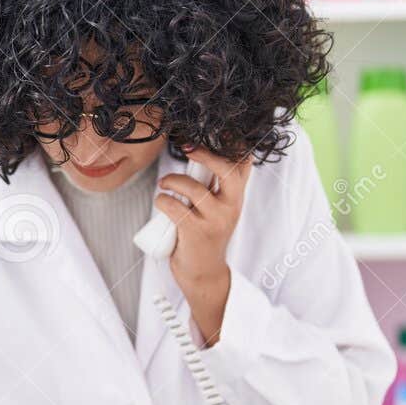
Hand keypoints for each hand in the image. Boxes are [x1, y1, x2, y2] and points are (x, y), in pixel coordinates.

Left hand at [154, 148, 251, 345]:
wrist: (203, 273)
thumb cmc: (205, 236)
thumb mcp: (217, 208)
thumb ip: (214, 185)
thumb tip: (197, 152)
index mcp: (236, 196)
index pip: (244, 163)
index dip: (235, 143)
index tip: (218, 131)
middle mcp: (231, 206)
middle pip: (227, 169)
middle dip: (205, 154)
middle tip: (187, 148)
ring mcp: (215, 220)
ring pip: (193, 189)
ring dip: (172, 181)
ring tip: (164, 184)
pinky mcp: (196, 232)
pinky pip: (175, 207)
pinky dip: (162, 200)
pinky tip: (161, 201)